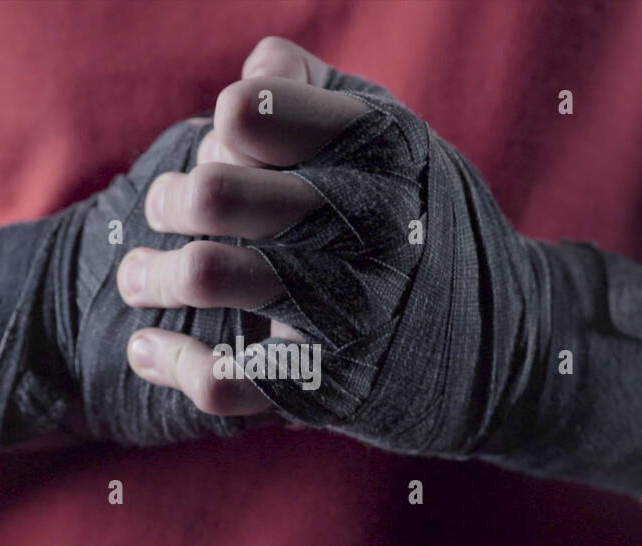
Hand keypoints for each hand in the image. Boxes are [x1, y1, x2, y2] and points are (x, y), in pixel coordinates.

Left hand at [119, 37, 641, 495]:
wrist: (505, 349)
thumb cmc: (428, 230)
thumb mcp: (403, 147)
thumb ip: (328, 96)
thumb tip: (255, 65)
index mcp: (380, 149)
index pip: (251, 111)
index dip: (225, 129)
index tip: (228, 145)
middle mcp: (364, 224)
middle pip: (214, 192)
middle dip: (168, 198)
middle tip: (164, 208)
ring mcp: (345, 309)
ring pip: (206, 277)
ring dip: (149, 276)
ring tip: (136, 279)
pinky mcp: (327, 384)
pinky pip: (220, 378)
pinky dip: (169, 363)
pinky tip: (149, 350)